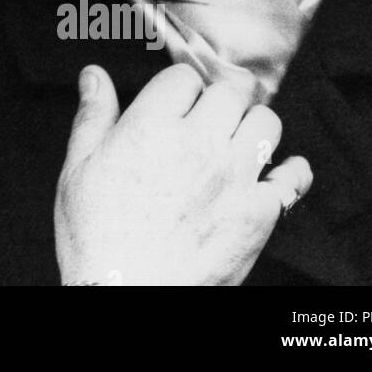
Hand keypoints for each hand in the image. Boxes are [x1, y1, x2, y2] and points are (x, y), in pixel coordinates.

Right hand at [54, 63, 311, 285]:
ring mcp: (235, 178)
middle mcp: (200, 144)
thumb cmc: (98, 238)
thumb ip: (92, 116)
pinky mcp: (259, 214)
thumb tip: (93, 76)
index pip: (183, 77)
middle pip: (232, 90)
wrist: (129, 296)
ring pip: (266, 122)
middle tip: (209, 112)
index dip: (178, 87)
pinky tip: (277, 171)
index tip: (173, 102)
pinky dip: (290, 171)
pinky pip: (292, 178)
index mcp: (152, 127)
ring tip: (236, 139)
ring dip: (252, 124)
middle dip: (220, 95)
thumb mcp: (79, 169)